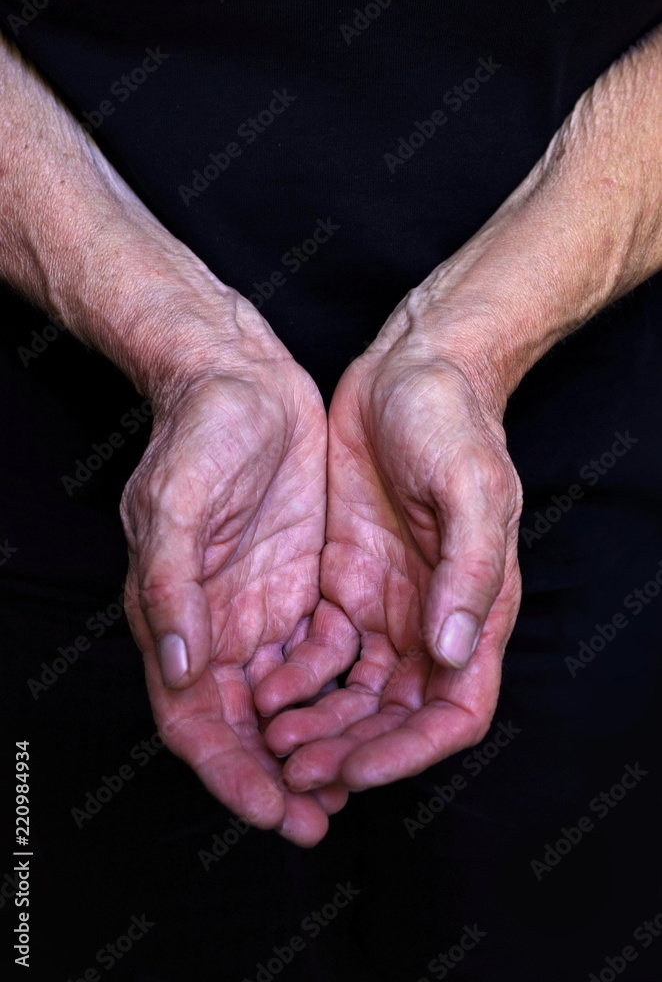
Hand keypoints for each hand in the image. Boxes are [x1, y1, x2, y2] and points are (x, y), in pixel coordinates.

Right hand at [120, 310, 352, 845]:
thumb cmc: (200, 430)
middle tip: (320, 816)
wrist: (242, 376)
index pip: (195, 718)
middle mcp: (217, 622)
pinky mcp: (302, 581)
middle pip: (244, 725)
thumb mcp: (180, 500)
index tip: (274, 811)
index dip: (230, 773)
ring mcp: (262, 605)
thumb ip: (173, 587)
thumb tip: (177, 669)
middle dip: (279, 776)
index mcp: (175, 614)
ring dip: (316, 741)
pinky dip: (339, 688)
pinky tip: (369, 704)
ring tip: (353, 779)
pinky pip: (323, 652)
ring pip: (289, 698)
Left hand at [258, 300, 522, 791]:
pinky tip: (263, 687)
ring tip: (272, 742)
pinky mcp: (344, 580)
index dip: (410, 751)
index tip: (356, 769)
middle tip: (295, 773)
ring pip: (353, 691)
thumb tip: (452, 655)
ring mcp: (385, 602)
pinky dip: (296, 676)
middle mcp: (431, 618)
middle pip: (395, 715)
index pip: (455, 710)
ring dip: (318, 724)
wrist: (409, 371)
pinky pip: (319, 648)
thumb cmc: (454, 422)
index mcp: (475, 608)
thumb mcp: (472, 487)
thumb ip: (466, 572)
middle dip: (351, 750)